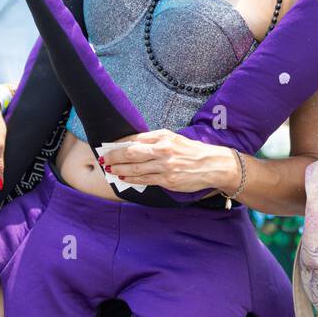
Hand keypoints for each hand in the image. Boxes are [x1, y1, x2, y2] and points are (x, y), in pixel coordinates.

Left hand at [99, 129, 236, 193]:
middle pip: (130, 153)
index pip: (135, 139)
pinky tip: (122, 177)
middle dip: (113, 156)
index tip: (107, 146)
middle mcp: (163, 150)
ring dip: (118, 169)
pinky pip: (144, 179)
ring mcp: (165, 166)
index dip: (118, 143)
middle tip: (102, 159)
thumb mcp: (175, 139)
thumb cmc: (193, 151)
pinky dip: (131, 178)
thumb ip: (155, 141)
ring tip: (109, 169)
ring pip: (134, 168)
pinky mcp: (167, 180)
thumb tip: (131, 145)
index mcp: (164, 136)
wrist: (214, 165)